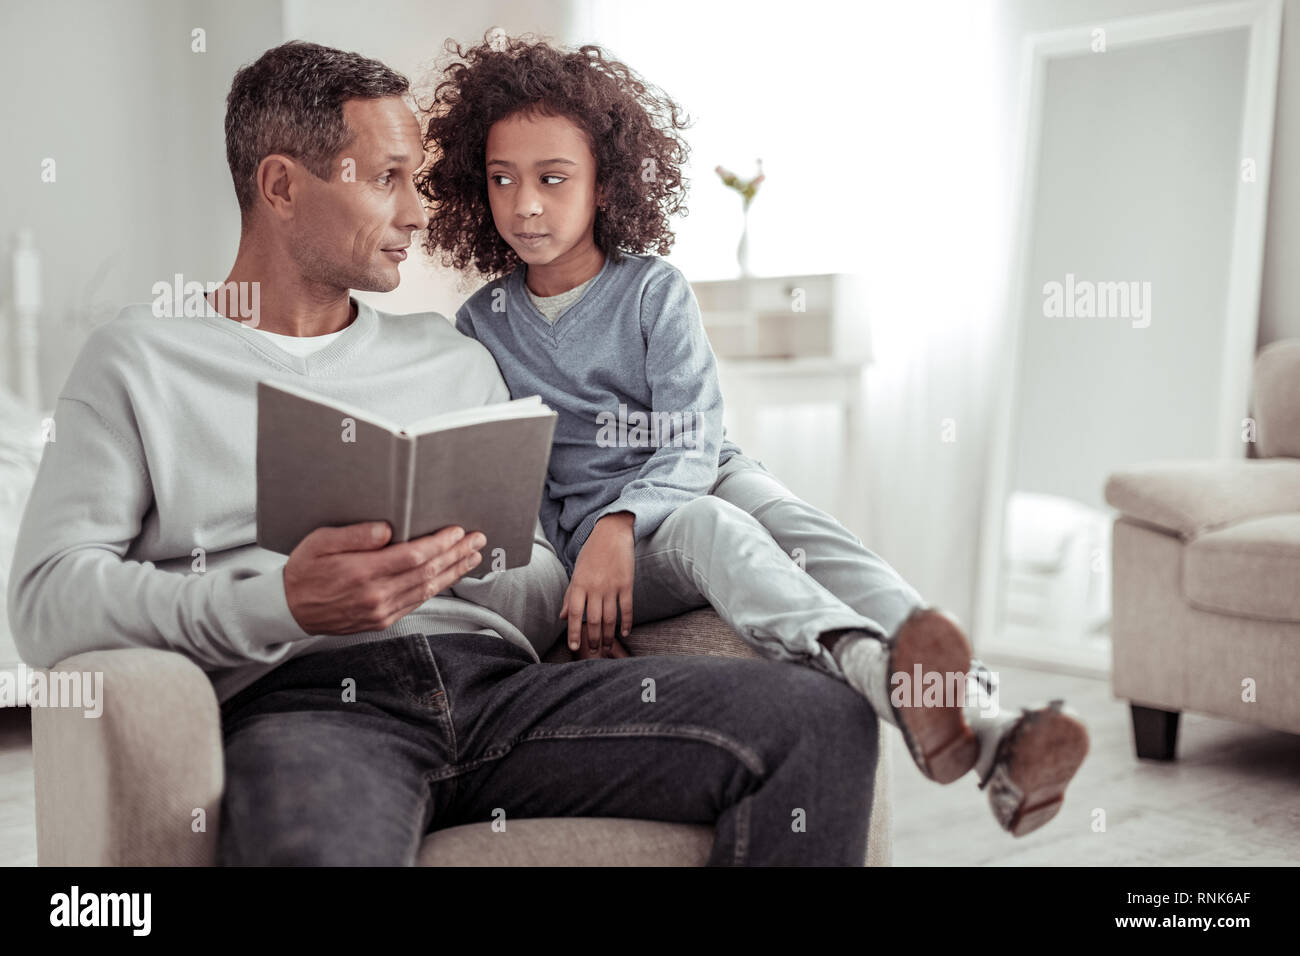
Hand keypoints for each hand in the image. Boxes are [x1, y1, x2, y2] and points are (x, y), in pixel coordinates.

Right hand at [284, 521, 485, 634]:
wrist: (289, 608)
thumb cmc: (305, 569)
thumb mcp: (321, 541)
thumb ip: (356, 535)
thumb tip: (388, 529)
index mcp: (362, 573)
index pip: (413, 556)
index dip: (439, 544)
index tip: (457, 531)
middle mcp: (375, 596)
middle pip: (427, 573)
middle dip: (456, 555)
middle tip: (477, 540)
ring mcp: (380, 612)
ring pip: (427, 589)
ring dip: (453, 572)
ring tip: (472, 556)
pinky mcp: (381, 621)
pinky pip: (416, 602)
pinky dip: (436, 587)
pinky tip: (448, 576)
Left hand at [560, 512, 634, 657]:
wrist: (612, 533)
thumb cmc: (591, 553)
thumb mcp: (577, 572)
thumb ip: (570, 596)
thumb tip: (563, 617)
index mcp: (579, 584)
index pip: (575, 614)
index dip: (574, 632)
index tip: (575, 647)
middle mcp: (595, 587)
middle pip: (593, 620)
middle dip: (593, 639)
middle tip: (594, 651)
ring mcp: (612, 586)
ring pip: (610, 618)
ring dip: (608, 635)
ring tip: (608, 646)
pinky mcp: (627, 584)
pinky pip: (627, 608)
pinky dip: (626, 623)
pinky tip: (625, 633)